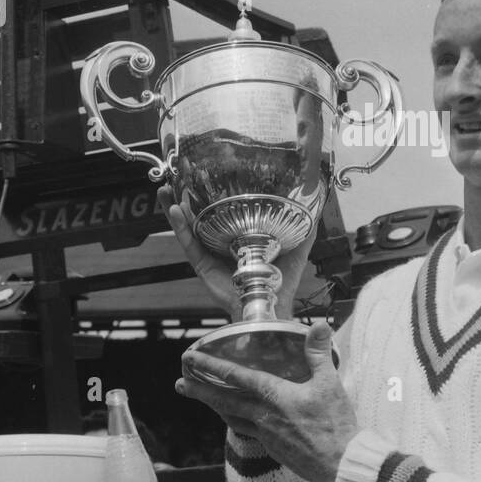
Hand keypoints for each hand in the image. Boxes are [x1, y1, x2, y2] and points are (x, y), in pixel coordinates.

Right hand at [160, 185, 314, 321]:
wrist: (271, 304)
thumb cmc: (282, 281)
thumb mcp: (296, 248)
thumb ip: (304, 229)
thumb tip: (315, 207)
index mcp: (240, 238)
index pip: (223, 213)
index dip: (213, 197)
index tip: (206, 177)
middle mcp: (222, 244)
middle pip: (200, 217)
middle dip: (187, 198)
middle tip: (178, 179)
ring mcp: (210, 254)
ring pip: (188, 227)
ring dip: (175, 209)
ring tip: (165, 191)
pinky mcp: (203, 265)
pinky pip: (189, 244)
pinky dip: (180, 228)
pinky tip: (174, 211)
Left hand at [176, 321, 356, 481]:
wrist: (340, 463)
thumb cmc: (335, 424)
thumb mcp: (329, 383)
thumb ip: (319, 353)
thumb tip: (319, 326)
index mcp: (274, 396)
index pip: (235, 377)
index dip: (210, 365)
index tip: (190, 358)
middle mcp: (263, 416)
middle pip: (224, 401)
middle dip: (200, 391)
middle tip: (180, 384)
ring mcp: (265, 434)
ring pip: (232, 417)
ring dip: (214, 406)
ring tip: (201, 398)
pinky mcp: (272, 449)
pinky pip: (246, 430)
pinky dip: (235, 420)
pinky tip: (236, 419)